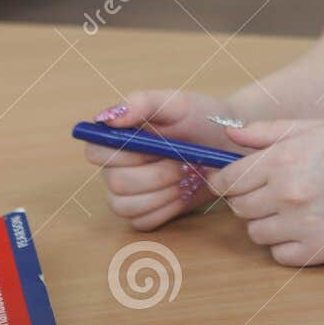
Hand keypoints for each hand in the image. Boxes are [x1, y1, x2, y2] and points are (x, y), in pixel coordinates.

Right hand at [84, 88, 244, 230]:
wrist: (227, 144)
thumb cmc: (201, 119)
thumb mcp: (178, 103)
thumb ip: (143, 102)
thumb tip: (107, 118)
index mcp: (117, 137)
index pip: (96, 151)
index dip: (125, 153)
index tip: (157, 146)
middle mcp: (115, 167)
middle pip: (117, 182)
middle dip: (158, 173)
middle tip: (185, 160)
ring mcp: (126, 194)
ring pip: (127, 206)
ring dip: (164, 192)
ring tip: (187, 174)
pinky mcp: (143, 214)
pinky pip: (144, 221)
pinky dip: (169, 208)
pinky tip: (185, 191)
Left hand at [205, 118, 323, 266]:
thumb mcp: (315, 126)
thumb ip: (267, 132)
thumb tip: (228, 133)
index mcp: (283, 160)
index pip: (227, 182)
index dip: (227, 180)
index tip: (236, 180)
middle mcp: (288, 195)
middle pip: (238, 208)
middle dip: (249, 198)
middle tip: (275, 189)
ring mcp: (302, 226)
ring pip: (256, 233)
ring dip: (267, 221)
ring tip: (295, 206)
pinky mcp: (318, 250)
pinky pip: (279, 255)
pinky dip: (286, 244)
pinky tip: (307, 225)